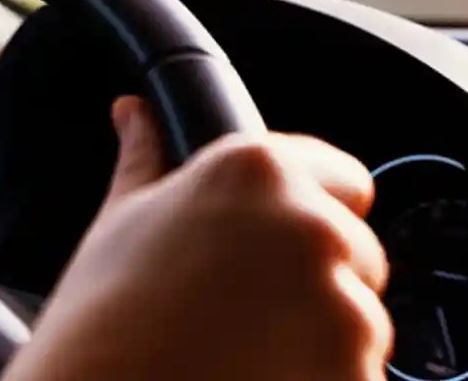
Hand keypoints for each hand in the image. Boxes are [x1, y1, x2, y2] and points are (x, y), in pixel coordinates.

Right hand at [4, 97, 390, 380]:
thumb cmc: (105, 320)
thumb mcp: (123, 221)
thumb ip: (146, 156)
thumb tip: (133, 113)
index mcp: (258, 172)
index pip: (346, 178)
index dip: (314, 211)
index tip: (278, 244)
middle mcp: (311, 225)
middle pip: (358, 250)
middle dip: (318, 279)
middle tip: (249, 306)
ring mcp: (342, 304)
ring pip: (362, 318)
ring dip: (325, 336)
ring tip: (249, 349)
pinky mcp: (357, 373)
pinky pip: (361, 373)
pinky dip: (326, 378)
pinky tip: (264, 376)